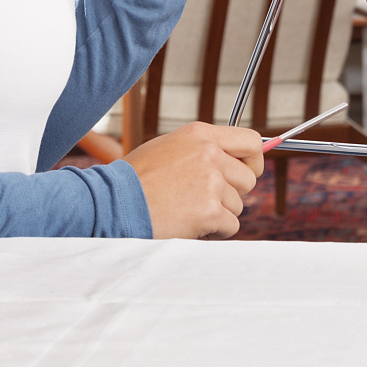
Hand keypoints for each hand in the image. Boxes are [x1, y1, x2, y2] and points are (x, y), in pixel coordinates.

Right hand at [124, 121, 264, 238]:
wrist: (112, 204)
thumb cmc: (136, 180)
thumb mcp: (168, 149)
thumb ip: (201, 150)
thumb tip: (233, 160)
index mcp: (200, 134)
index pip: (251, 140)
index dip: (254, 160)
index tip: (247, 172)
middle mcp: (209, 154)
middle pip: (248, 179)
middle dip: (232, 193)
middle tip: (205, 200)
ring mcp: (211, 182)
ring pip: (238, 206)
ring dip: (218, 214)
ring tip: (186, 210)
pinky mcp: (209, 210)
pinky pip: (230, 226)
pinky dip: (214, 231)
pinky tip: (188, 224)